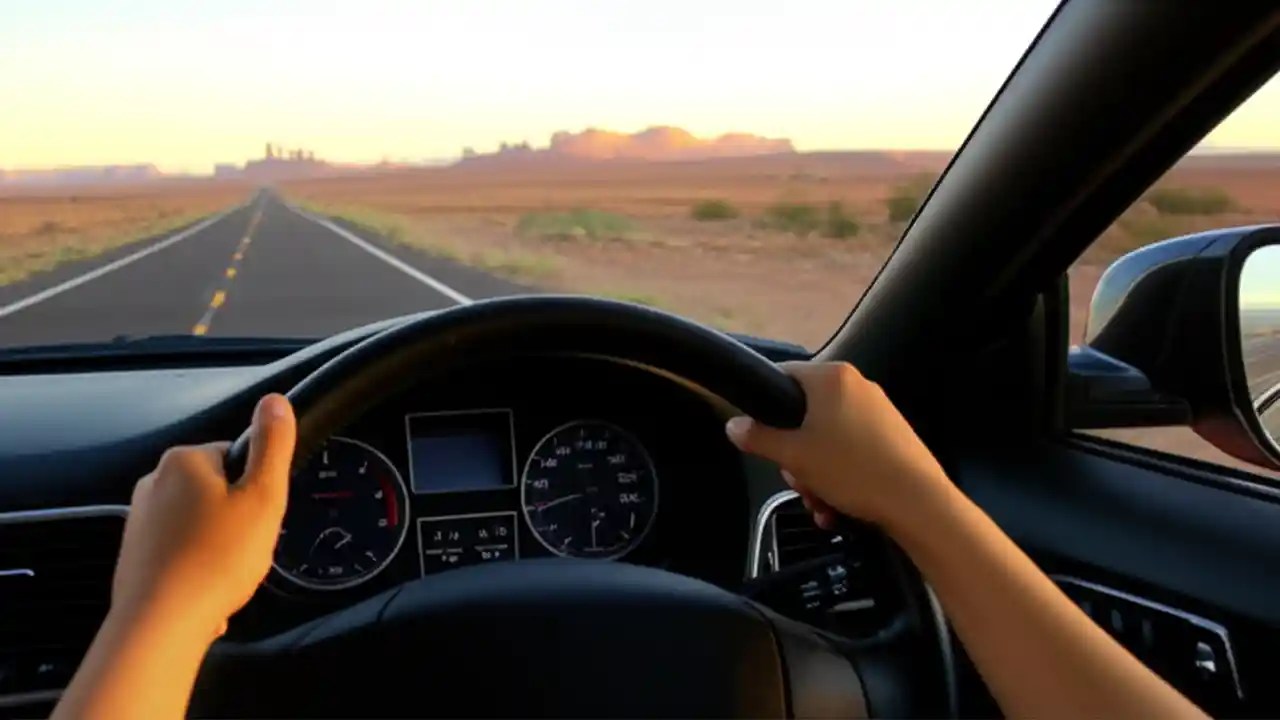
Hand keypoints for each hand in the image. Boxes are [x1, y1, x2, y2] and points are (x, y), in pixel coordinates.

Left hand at [110, 394, 295, 635]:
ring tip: (227, 573)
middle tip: (248, 546)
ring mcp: (138, 521)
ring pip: (199, 524)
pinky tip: (206, 591)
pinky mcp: (133, 556)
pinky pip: (179, 553)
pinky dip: (196, 569)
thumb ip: (272, 444)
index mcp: (183, 460)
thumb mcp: (264, 496)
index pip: (235, 456)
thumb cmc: (217, 558)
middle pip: (216, 490)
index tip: (261, 516)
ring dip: (217, 546)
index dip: (256, 487)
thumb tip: (275, 400)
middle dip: (236, 517)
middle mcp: (153, 482)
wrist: (160, 624)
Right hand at [725, 362, 949, 530]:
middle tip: (799, 481)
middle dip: (796, 457)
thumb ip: (758, 438)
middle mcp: (856, 386)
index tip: (764, 441)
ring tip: (821, 504)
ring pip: (826, 440)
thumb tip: (733, 425)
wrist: (918, 502)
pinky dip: (839, 478)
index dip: (765, 409)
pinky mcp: (892, 436)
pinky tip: (837, 508)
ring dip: (815, 475)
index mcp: (831, 377)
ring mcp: (878, 411)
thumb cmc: (852, 470)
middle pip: (804, 416)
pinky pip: (851, 451)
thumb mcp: (794, 456)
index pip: (782, 377)